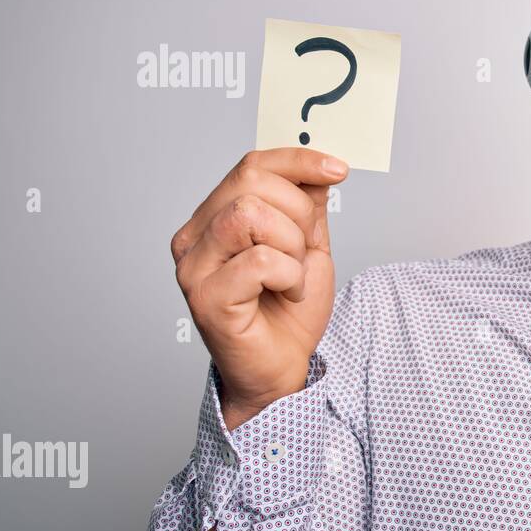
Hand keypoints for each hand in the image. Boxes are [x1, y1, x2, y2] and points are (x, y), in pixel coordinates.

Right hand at [171, 148, 348, 428]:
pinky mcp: (205, 297)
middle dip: (298, 214)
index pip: (251, 165)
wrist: (282, 369)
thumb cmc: (288, 312)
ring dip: (291, 245)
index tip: (337, 169)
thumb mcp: (309, 247)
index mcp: (214, 219)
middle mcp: (194, 238)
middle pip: (252, 184)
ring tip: (292, 275)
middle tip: (304, 252)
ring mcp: (194, 267)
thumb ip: (308, 206)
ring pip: (251, 216)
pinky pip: (260, 260)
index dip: (297, 160)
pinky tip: (285, 294)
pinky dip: (289, 276)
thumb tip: (318, 166)